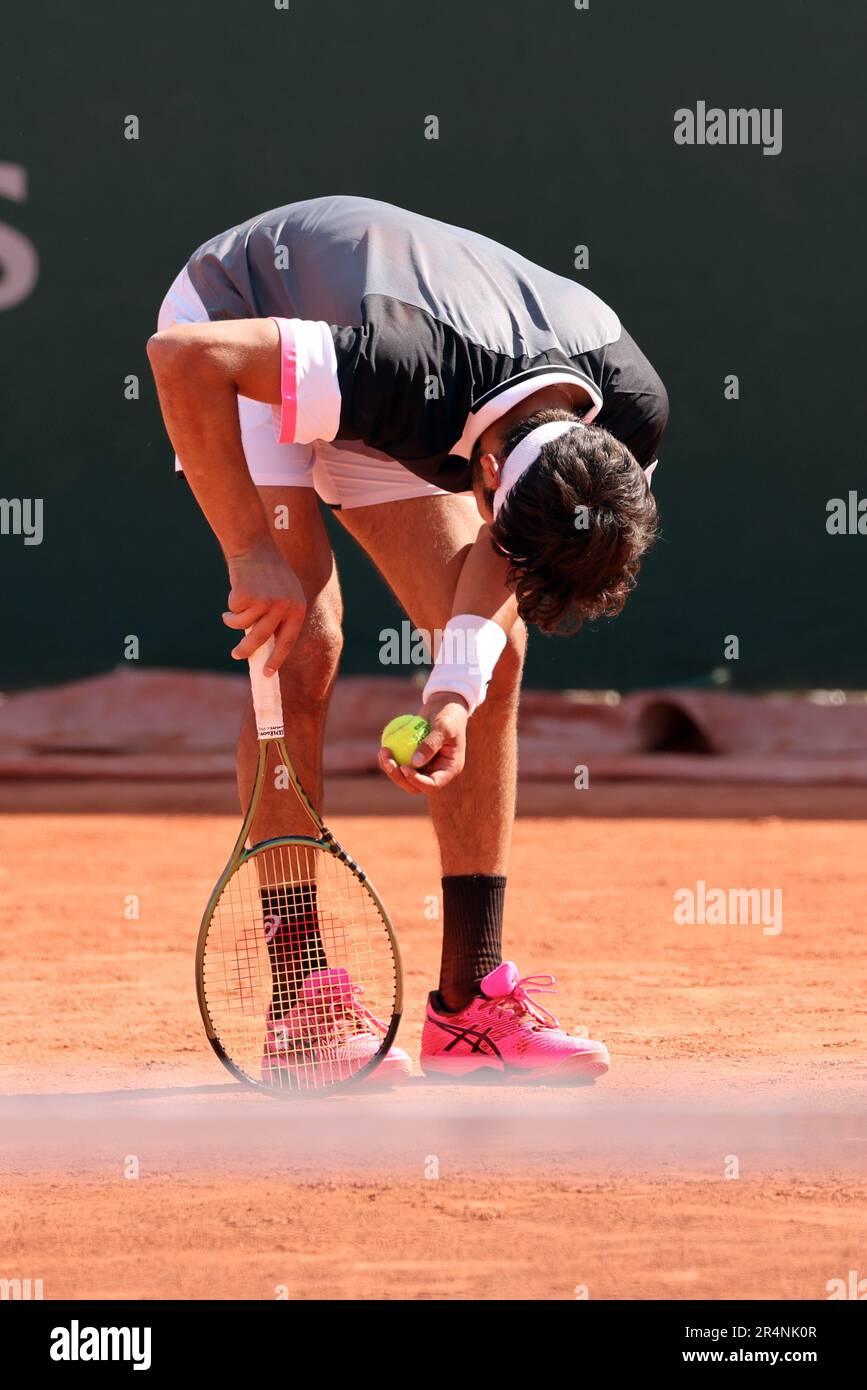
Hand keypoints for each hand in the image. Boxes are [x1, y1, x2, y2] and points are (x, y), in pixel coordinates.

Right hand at [222, 540, 305, 673]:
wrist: (254, 546)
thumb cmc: (268, 572)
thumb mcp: (284, 593)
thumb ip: (279, 618)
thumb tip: (266, 648)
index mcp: (297, 608)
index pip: (288, 640)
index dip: (277, 659)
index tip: (267, 673)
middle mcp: (284, 606)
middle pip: (262, 639)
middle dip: (246, 650)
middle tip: (236, 656)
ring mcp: (266, 601)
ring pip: (244, 627)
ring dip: (233, 623)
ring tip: (228, 616)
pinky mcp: (247, 596)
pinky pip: (234, 613)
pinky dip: (230, 609)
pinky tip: (235, 593)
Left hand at [378, 693, 469, 794]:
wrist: (444, 704)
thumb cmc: (449, 714)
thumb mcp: (443, 727)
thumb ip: (431, 744)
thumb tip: (414, 763)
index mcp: (449, 769)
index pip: (433, 785)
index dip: (417, 781)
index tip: (404, 767)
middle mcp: (436, 772)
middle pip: (415, 785)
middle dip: (398, 776)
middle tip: (387, 760)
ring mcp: (425, 766)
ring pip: (404, 777)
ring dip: (390, 768)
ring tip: (383, 751)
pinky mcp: (413, 759)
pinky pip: (399, 764)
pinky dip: (390, 759)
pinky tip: (382, 749)